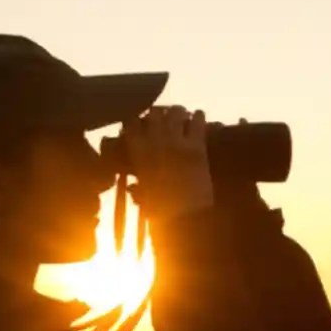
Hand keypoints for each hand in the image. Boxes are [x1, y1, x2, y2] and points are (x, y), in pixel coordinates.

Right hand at [122, 105, 213, 219]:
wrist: (187, 218)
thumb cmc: (161, 213)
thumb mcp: (144, 198)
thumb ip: (137, 188)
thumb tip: (132, 185)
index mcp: (137, 153)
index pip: (130, 122)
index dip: (137, 120)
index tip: (142, 123)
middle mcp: (154, 142)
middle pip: (154, 112)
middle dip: (159, 114)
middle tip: (165, 120)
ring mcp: (177, 142)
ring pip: (176, 111)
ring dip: (179, 113)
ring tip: (182, 118)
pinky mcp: (197, 146)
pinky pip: (198, 120)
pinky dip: (199, 117)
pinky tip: (199, 120)